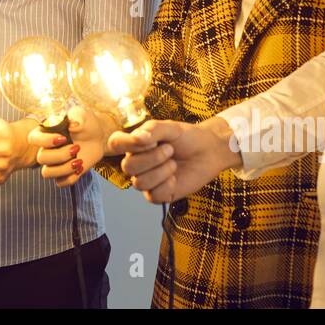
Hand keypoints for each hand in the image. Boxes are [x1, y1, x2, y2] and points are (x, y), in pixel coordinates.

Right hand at [28, 105, 120, 186]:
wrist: (98, 136)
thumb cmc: (86, 122)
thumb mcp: (82, 115)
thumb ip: (76, 117)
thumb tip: (72, 125)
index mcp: (45, 132)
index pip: (33, 138)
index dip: (45, 141)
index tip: (63, 138)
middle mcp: (46, 148)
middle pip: (41, 158)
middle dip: (60, 155)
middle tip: (76, 148)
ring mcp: (54, 163)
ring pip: (47, 173)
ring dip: (63, 169)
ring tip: (79, 161)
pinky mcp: (63, 173)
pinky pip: (60, 182)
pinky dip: (70, 178)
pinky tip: (80, 168)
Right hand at [107, 116, 239, 202]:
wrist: (209, 152)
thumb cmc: (188, 137)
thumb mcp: (170, 128)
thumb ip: (152, 129)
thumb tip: (137, 138)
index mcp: (136, 145)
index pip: (116, 144)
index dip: (126, 143)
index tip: (148, 139)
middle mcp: (138, 163)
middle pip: (127, 167)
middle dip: (151, 158)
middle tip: (170, 150)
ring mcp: (148, 179)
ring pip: (139, 183)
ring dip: (160, 172)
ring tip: (174, 163)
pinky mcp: (160, 194)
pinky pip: (153, 196)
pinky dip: (166, 186)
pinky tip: (175, 178)